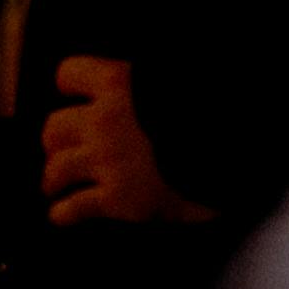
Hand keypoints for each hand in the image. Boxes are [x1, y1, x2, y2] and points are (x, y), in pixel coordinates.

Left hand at [43, 54, 208, 228]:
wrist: (235, 149)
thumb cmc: (215, 115)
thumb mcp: (179, 84)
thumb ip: (151, 85)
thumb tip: (148, 78)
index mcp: (120, 83)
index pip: (71, 73)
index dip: (71, 85)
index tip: (71, 94)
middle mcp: (105, 120)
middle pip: (55, 127)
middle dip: (57, 142)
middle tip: (62, 152)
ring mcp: (109, 160)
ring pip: (56, 168)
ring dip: (52, 179)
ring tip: (53, 187)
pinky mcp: (118, 198)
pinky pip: (73, 207)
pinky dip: (63, 213)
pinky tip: (61, 216)